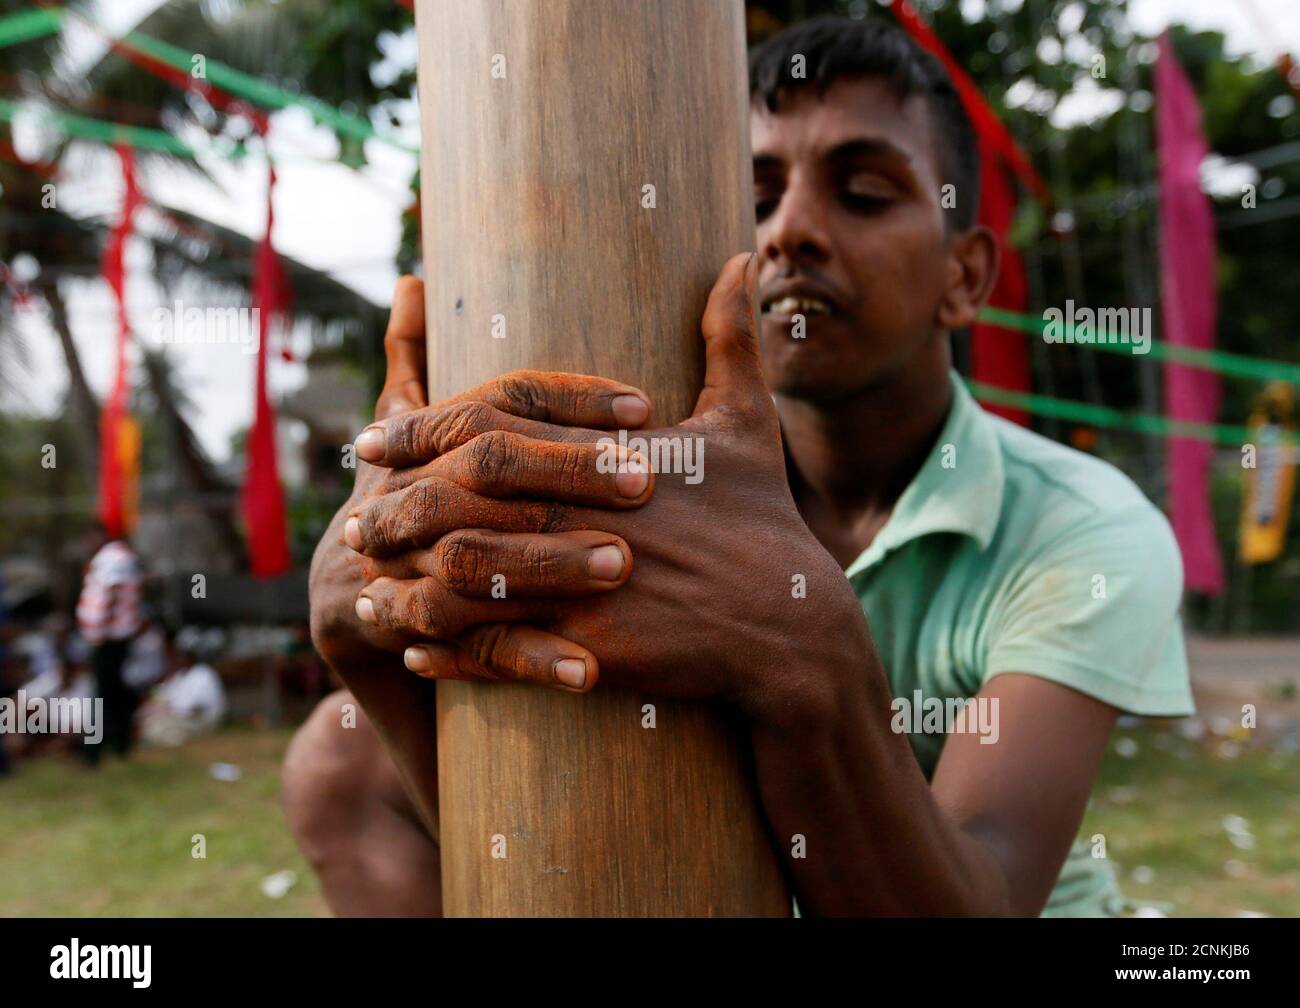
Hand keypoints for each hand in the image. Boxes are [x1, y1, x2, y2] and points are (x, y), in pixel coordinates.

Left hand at [353, 254, 870, 725]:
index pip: (482, 430)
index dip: (417, 433)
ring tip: (369, 590)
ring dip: (404, 589)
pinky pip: (495, 654)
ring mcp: (578, 587)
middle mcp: (576, 516)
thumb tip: (737, 258)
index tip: (374, 439)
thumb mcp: (746, 421)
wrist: (792, 625)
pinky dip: (448, 655)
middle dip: (393, 514)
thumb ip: (728, 338)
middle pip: (451, 507)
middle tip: (356, 519)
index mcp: (598, 458)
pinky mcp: (586, 651)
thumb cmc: (764, 520)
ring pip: (460, 585)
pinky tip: (416, 653)